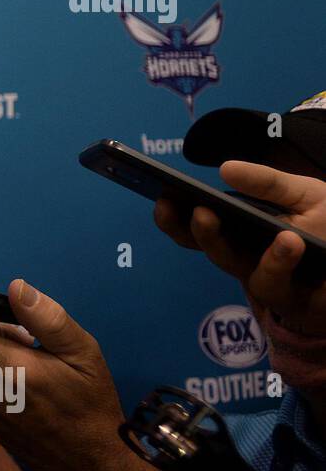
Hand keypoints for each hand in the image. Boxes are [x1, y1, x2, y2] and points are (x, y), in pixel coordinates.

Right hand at [155, 160, 325, 335]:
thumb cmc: (323, 223)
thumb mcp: (302, 193)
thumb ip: (267, 183)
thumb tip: (225, 169)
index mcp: (236, 235)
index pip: (194, 230)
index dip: (173, 219)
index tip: (161, 198)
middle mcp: (247, 262)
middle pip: (216, 253)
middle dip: (203, 234)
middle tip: (199, 212)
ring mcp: (272, 285)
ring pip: (251, 277)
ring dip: (247, 253)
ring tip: (249, 227)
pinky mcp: (296, 301)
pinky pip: (284, 285)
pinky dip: (282, 263)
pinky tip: (288, 241)